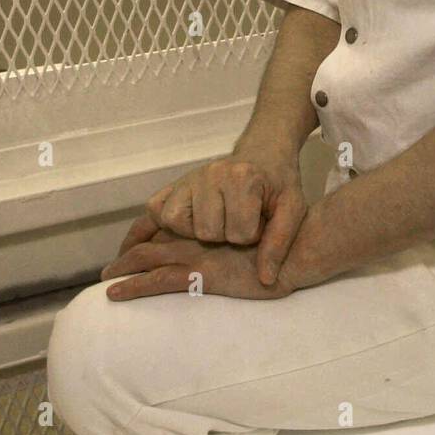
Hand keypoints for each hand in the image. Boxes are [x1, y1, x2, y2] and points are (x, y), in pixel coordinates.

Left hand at [100, 227, 301, 301]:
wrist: (300, 248)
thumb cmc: (287, 247)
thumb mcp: (260, 244)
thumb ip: (240, 249)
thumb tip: (233, 259)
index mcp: (210, 228)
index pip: (169, 228)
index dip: (147, 237)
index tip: (134, 249)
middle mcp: (198, 238)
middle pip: (151, 242)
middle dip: (128, 256)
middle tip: (111, 270)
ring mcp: (197, 255)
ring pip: (145, 259)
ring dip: (122, 271)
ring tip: (106, 284)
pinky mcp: (201, 274)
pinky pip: (157, 280)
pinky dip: (133, 286)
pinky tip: (115, 294)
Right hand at [114, 149, 307, 286]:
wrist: (262, 154)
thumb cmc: (278, 185)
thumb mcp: (292, 210)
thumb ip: (280, 242)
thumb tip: (265, 279)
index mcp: (243, 178)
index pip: (239, 232)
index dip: (251, 238)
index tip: (260, 226)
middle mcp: (211, 174)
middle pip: (206, 231)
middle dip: (222, 238)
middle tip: (237, 226)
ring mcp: (189, 178)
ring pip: (174, 222)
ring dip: (191, 234)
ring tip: (211, 229)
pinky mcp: (174, 185)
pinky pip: (153, 210)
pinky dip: (151, 229)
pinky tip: (142, 247)